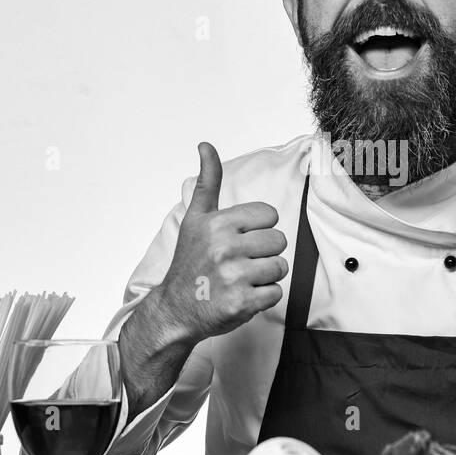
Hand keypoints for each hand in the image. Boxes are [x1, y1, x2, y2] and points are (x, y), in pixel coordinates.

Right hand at [149, 142, 287, 344]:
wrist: (174, 309)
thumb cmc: (189, 263)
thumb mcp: (196, 218)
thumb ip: (208, 182)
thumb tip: (206, 145)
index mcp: (218, 223)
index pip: (270, 215)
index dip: (258, 229)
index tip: (238, 240)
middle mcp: (225, 248)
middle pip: (279, 241)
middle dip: (264, 253)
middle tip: (238, 263)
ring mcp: (234, 277)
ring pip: (280, 267)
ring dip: (265, 276)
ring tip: (240, 279)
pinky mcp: (242, 303)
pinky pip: (276, 293)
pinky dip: (262, 298)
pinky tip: (240, 296)